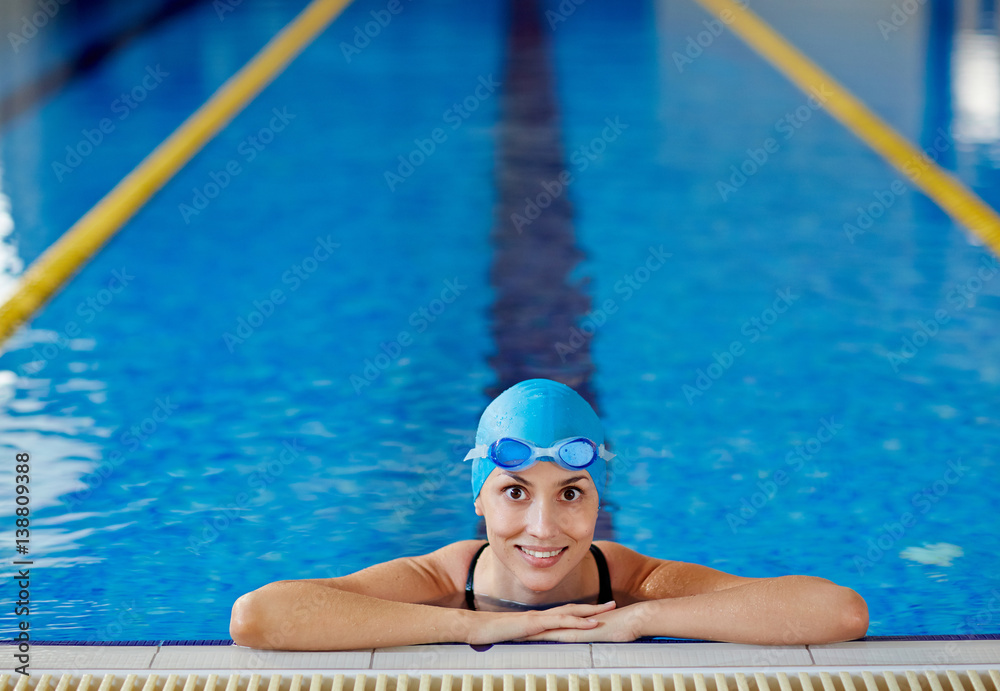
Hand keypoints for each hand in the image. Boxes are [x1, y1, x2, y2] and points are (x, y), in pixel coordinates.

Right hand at [466, 601, 616, 644]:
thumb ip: (524, 640)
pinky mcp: (535, 624)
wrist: (474, 628)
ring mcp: (538, 618)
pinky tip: (592, 624)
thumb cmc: (490, 635)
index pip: (564, 613)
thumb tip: (532, 647)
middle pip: (572, 609)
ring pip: (570, 613)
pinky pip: (560, 622)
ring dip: (591, 611)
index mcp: (537, 619)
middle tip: (613, 604)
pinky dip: (578, 621)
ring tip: (608, 611)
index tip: (598, 611)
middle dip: (593, 607)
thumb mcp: (512, 640)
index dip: (581, 611)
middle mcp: (540, 615)